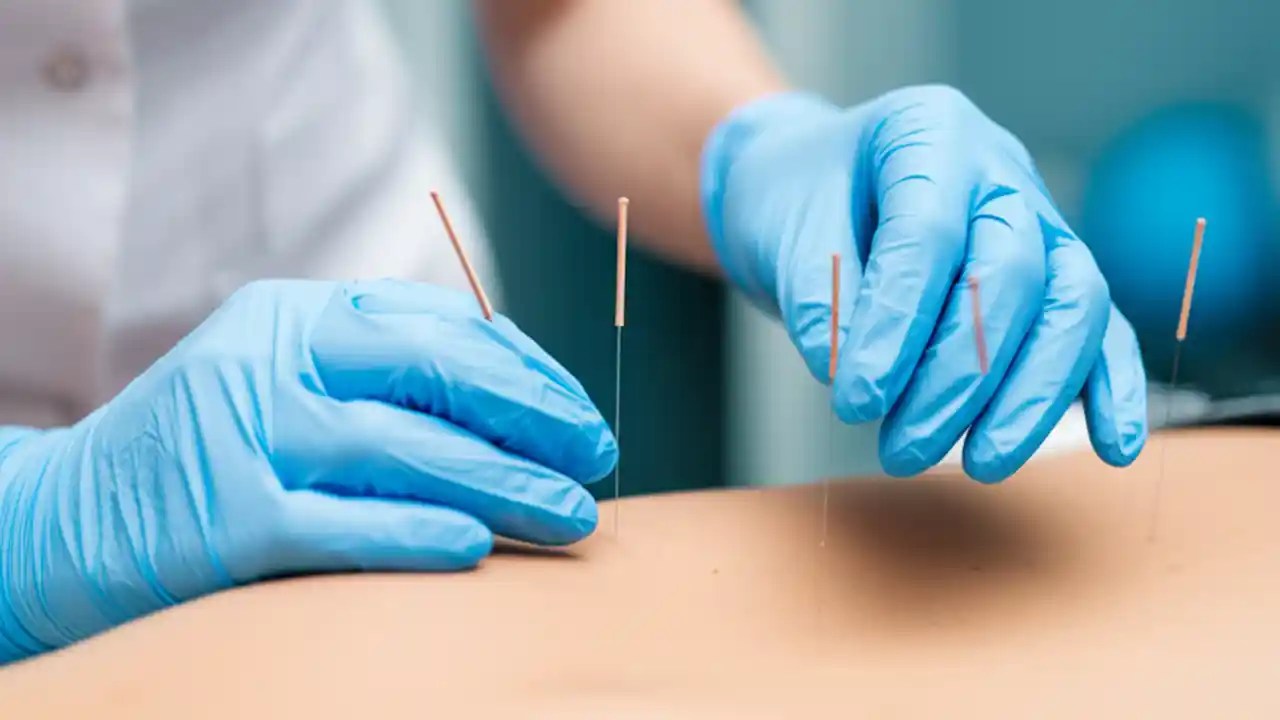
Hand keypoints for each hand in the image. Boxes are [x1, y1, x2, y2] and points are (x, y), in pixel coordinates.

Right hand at [0, 279, 615, 662]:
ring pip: (403, 449)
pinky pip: (345, 524)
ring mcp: (245, 435)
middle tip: (595, 456)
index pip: (438, 326)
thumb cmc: (201, 452)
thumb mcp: (281, 382)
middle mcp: (269, 361)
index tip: (579, 413)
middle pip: (433, 373)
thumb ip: (381, 374)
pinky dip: (417, 531)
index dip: (525, 371)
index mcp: (292, 317)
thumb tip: (518, 383)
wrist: (57, 520)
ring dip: (504, 482)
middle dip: (532, 415)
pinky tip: (478, 544)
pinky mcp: (227, 520)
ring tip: (570, 514)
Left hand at [701, 85, 1146, 480]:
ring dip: (1032, 397)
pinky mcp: (1056, 276)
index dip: (896, 326)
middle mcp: (999, 171)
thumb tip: (858, 381)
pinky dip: (1111, 388)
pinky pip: (1100, 329)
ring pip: (1073, 305)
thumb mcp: (782, 236)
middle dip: (961, 378)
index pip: (928, 233)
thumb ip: (820, 302)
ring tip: (981, 464)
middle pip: (1013, 274)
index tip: (856, 402)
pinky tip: (1115, 447)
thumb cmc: (796, 203)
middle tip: (902, 450)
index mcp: (928, 133)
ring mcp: (1040, 221)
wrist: (811, 188)